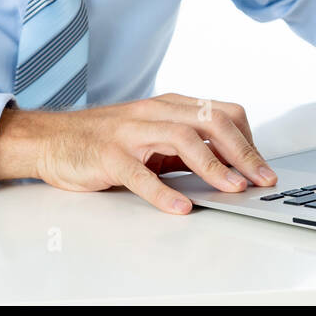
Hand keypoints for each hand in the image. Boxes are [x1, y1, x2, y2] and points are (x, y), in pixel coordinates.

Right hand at [0, 92, 277, 213]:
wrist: (52, 139)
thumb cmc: (106, 140)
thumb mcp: (154, 138)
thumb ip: (188, 147)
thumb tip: (232, 167)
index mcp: (170, 107)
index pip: (223, 113)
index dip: (249, 141)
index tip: (263, 168)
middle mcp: (155, 113)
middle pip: (212, 121)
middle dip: (243, 152)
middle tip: (261, 180)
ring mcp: (132, 132)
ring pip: (183, 139)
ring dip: (214, 167)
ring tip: (232, 189)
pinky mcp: (109, 156)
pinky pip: (140, 174)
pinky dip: (164, 193)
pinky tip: (180, 208)